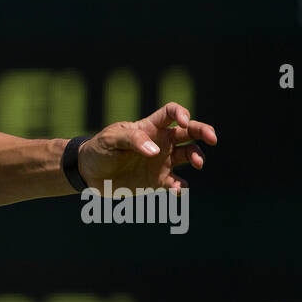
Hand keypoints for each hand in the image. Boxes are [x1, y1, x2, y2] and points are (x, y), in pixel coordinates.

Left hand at [79, 101, 217, 192]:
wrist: (89, 173)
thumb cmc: (99, 149)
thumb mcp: (111, 139)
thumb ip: (133, 140)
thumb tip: (155, 152)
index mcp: (150, 127)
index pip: (172, 112)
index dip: (182, 113)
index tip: (184, 121)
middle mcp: (161, 142)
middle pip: (189, 132)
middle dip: (204, 132)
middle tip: (213, 139)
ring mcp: (161, 162)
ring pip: (188, 155)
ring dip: (197, 157)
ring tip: (198, 164)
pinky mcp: (156, 181)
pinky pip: (175, 183)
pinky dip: (180, 187)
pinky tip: (177, 189)